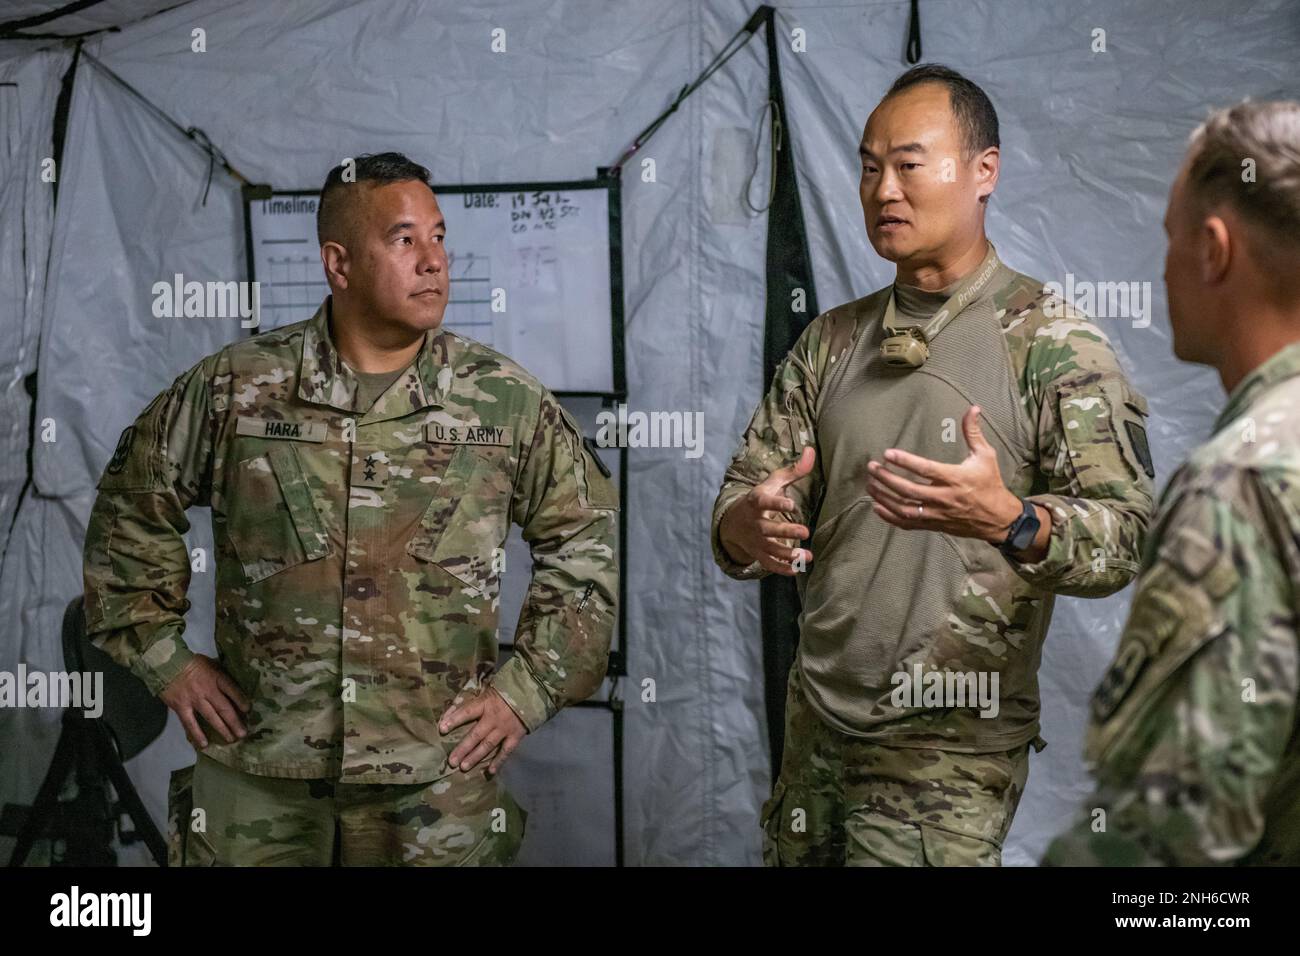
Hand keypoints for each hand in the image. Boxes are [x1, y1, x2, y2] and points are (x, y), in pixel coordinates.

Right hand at [158, 654, 250, 748]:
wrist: (167, 664)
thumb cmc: (191, 663)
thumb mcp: (211, 663)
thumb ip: (221, 674)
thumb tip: (233, 685)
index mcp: (216, 677)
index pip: (232, 690)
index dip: (241, 701)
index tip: (248, 710)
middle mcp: (208, 690)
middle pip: (224, 708)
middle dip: (235, 722)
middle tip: (243, 734)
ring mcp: (194, 700)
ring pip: (211, 717)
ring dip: (222, 729)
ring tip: (231, 740)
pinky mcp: (181, 707)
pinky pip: (190, 723)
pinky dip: (197, 734)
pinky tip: (204, 744)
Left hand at [439, 687, 526, 774]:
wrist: (532, 691)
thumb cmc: (506, 690)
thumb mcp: (487, 689)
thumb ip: (472, 700)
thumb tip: (451, 711)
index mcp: (486, 704)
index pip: (467, 712)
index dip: (454, 719)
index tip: (441, 729)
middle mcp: (494, 718)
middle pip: (475, 734)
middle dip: (463, 748)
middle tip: (451, 761)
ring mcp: (505, 729)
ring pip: (488, 745)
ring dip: (475, 757)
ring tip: (463, 767)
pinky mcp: (516, 736)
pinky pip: (506, 750)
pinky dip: (498, 761)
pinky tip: (490, 771)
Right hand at [719, 446, 816, 575]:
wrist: (734, 522)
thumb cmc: (761, 497)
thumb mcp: (773, 482)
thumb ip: (793, 470)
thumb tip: (811, 451)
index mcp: (757, 501)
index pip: (765, 502)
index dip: (777, 503)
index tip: (791, 504)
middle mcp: (755, 522)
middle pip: (768, 528)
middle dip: (785, 531)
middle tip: (805, 531)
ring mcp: (756, 540)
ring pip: (770, 549)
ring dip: (787, 554)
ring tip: (807, 556)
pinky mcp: (759, 554)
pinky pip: (768, 564)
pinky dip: (781, 569)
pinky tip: (797, 569)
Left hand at [866, 405, 1023, 542]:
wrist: (998, 518)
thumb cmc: (990, 483)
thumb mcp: (986, 456)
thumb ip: (973, 433)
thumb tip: (973, 408)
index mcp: (956, 478)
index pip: (926, 469)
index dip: (905, 461)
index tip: (887, 453)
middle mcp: (944, 498)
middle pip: (909, 490)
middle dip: (887, 479)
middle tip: (871, 468)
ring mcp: (938, 514)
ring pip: (905, 509)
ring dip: (884, 497)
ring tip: (870, 485)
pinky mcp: (934, 525)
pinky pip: (908, 524)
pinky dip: (890, 517)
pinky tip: (877, 507)